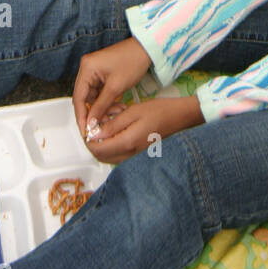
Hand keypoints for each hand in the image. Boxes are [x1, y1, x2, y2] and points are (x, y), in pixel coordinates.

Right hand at [72, 37, 151, 131]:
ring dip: (103, 108)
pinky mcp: (101, 74)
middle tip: (101, 126)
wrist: (146, 49)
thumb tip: (91, 122)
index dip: (81, 116)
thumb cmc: (132, 61)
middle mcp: (87, 68)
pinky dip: (107, 101)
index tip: (85, 130)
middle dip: (93, 113)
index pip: (78, 97)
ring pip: (93, 97)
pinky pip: (100, 92)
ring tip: (116, 112)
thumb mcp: (116, 88)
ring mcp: (94, 71)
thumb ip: (101, 106)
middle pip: (84, 98)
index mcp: (87, 68)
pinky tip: (117, 106)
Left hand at [83, 95, 202, 162]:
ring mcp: (135, 157)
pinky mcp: (138, 155)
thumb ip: (112, 124)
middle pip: (101, 156)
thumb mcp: (133, 112)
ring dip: (104, 142)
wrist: (179, 118)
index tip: (89, 125)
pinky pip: (119, 154)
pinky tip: (119, 127)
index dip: (88, 139)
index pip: (97, 149)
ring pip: (109, 156)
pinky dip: (113, 143)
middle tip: (97, 122)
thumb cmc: (159, 111)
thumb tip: (93, 133)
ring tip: (109, 122)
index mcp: (127, 143)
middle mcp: (130, 155)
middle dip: (94, 141)